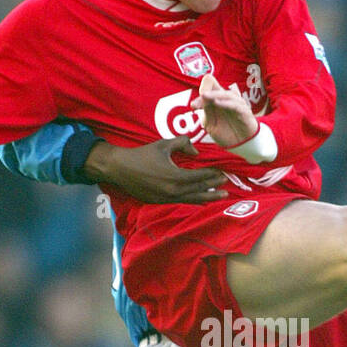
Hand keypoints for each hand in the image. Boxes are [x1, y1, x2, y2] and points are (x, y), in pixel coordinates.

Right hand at [84, 136, 227, 202]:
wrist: (119, 168)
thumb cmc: (142, 154)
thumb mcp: (163, 145)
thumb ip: (183, 144)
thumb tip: (196, 152)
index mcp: (175, 177)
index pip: (199, 178)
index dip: (211, 175)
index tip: (222, 173)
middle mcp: (173, 191)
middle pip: (198, 191)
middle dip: (213, 189)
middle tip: (226, 188)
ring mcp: (166, 199)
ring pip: (190, 200)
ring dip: (206, 198)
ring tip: (218, 198)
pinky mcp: (159, 202)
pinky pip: (180, 202)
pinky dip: (192, 201)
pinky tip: (200, 201)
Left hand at [192, 73, 257, 147]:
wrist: (240, 146)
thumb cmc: (226, 133)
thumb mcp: (211, 124)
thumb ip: (205, 112)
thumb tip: (194, 103)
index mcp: (217, 98)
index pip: (209, 84)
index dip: (201, 91)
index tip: (194, 106)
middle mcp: (227, 98)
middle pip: (214, 84)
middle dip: (205, 92)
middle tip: (196, 105)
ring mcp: (237, 104)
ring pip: (225, 94)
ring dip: (214, 95)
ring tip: (204, 97)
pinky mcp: (245, 111)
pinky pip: (235, 104)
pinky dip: (225, 103)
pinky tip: (216, 103)